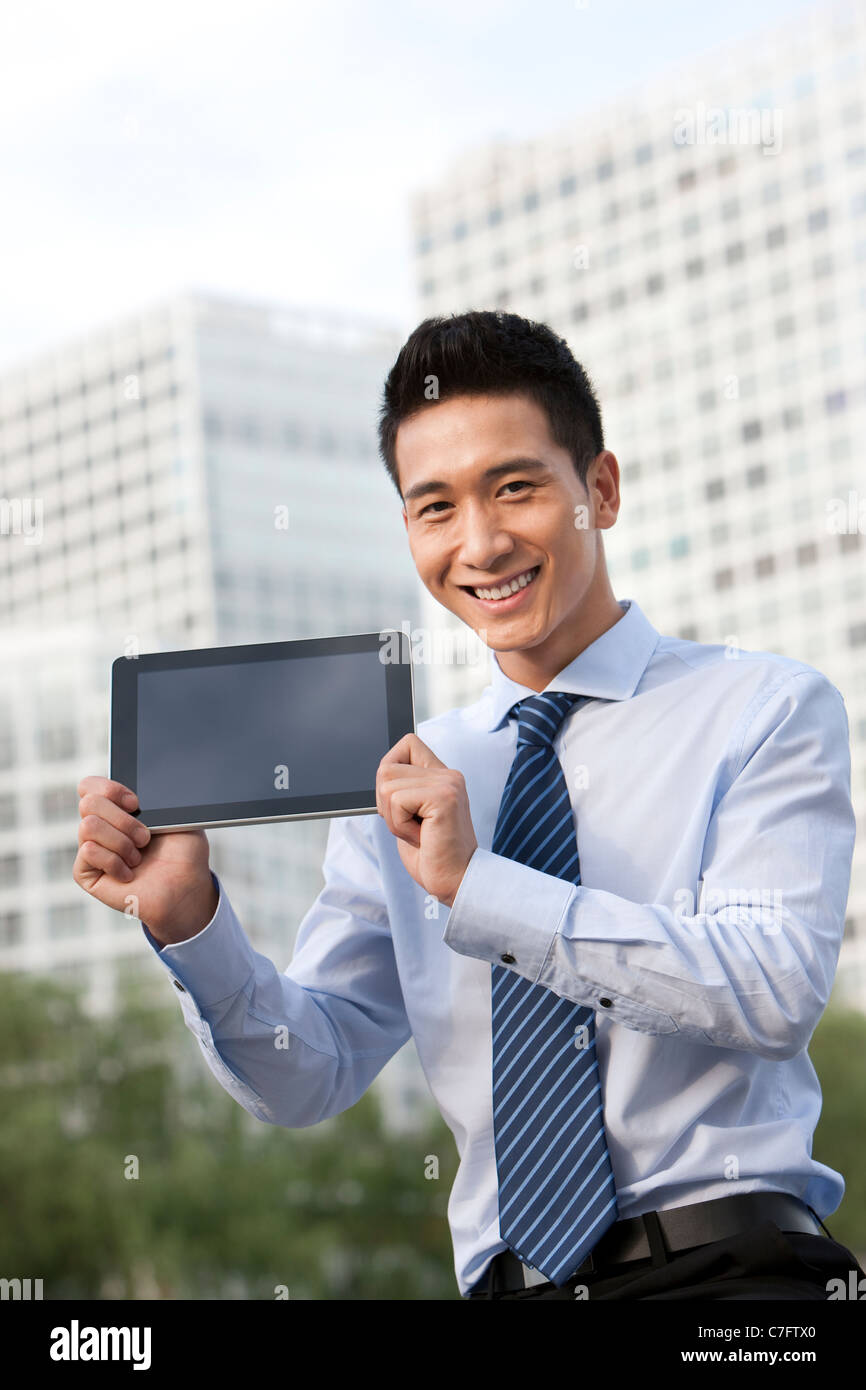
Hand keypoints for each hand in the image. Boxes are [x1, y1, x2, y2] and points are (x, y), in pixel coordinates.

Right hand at [73, 776, 216, 943]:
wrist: (185, 887)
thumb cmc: (183, 853)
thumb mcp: (176, 815)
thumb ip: (154, 798)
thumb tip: (138, 789)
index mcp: (117, 808)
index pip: (91, 786)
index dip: (111, 790)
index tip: (136, 804)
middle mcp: (101, 827)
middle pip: (89, 802)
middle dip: (123, 820)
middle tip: (145, 838)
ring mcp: (91, 849)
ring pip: (88, 826)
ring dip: (121, 842)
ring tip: (138, 857)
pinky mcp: (85, 872)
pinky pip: (88, 852)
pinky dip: (115, 862)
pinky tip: (128, 873)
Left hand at [376, 734, 476, 908]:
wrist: (456, 882)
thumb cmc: (433, 855)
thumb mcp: (412, 815)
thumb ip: (403, 789)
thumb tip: (381, 772)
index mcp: (442, 776)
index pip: (407, 743)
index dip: (390, 769)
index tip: (401, 803)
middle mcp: (448, 775)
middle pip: (386, 767)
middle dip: (386, 804)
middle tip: (412, 826)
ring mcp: (448, 784)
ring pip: (386, 784)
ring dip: (393, 818)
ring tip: (417, 832)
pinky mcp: (444, 798)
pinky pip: (396, 800)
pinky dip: (399, 825)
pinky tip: (421, 836)